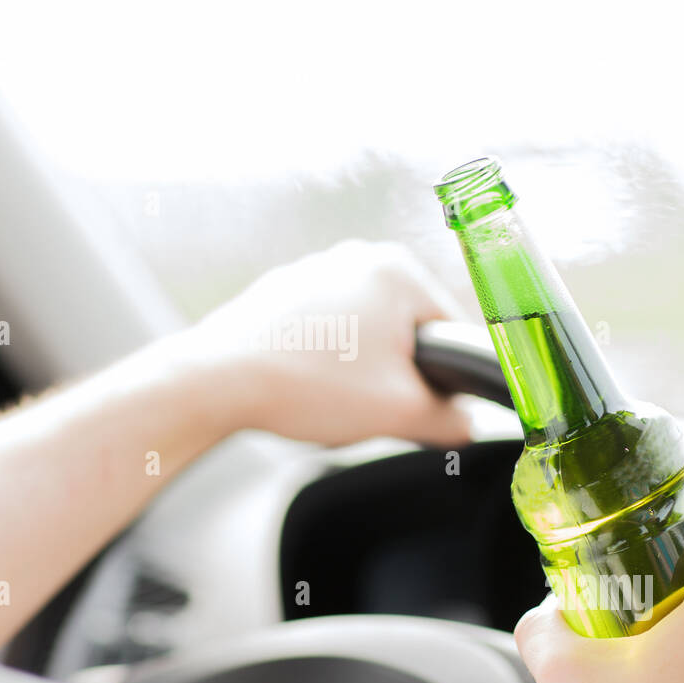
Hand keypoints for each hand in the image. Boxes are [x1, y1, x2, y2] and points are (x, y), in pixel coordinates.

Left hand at [187, 240, 473, 446]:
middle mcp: (357, 256)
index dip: (444, 380)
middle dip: (394, 376)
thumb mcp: (400, 413)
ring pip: (364, 335)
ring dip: (357, 371)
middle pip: (406, 332)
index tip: (419, 406)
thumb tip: (467, 425)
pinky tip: (302, 386)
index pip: (453, 329)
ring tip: (328, 396)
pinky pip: (325, 333)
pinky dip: (321, 362)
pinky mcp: (282, 292)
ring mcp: (315, 270)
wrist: (216, 381)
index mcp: (397, 269)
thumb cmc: (307, 386)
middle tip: (366, 405)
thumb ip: (452, 421)